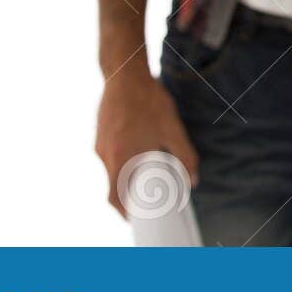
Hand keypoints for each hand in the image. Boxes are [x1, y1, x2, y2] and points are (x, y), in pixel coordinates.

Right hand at [95, 69, 198, 218]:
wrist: (125, 72)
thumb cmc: (147, 100)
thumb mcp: (172, 129)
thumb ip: (184, 156)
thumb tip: (192, 180)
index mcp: (118, 158)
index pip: (114, 197)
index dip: (123, 211)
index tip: (133, 218)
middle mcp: (104, 154)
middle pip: (114, 183)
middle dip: (130, 192)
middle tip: (148, 195)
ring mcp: (100, 142)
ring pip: (113, 167)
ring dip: (128, 173)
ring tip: (149, 169)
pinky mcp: (101, 131)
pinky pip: (111, 153)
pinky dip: (124, 158)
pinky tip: (141, 148)